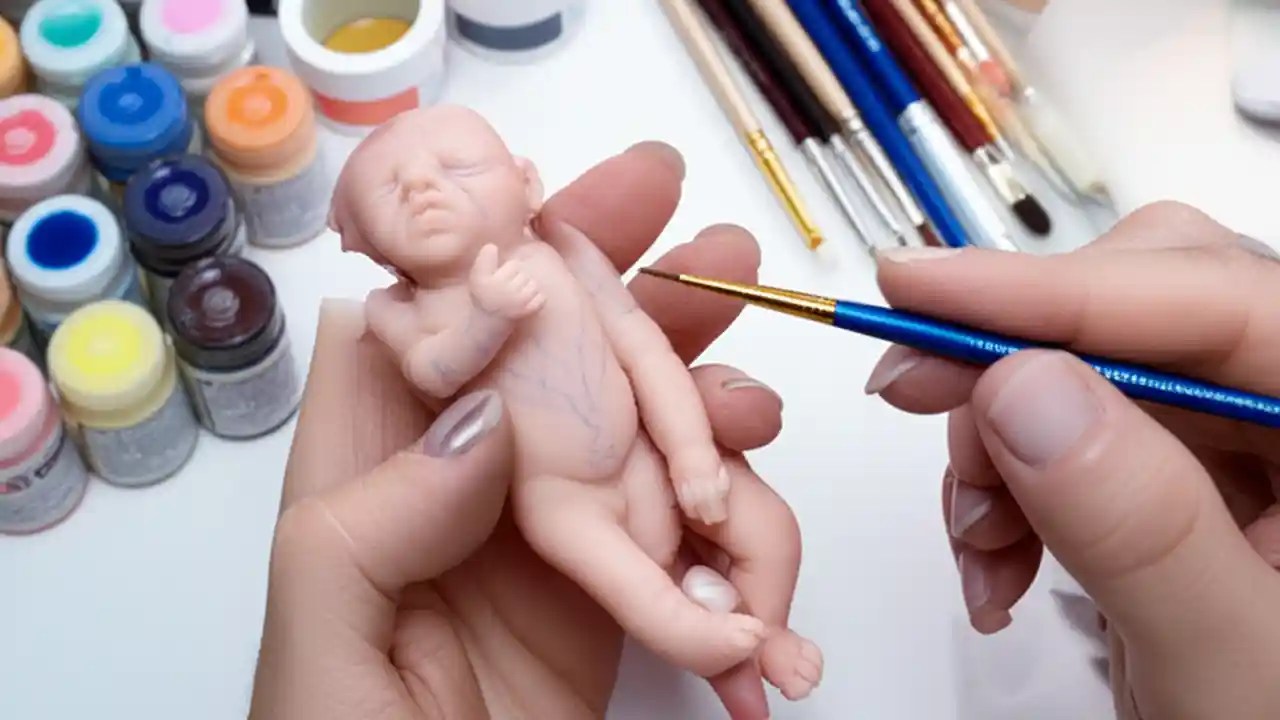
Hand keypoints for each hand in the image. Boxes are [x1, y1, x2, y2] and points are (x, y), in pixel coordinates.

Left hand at [251, 142, 795, 719]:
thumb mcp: (323, 637)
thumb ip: (382, 517)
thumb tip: (487, 414)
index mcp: (375, 471)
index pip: (433, 325)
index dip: (504, 248)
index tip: (576, 198)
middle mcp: (466, 485)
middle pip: (555, 358)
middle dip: (636, 296)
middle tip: (718, 250)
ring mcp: (545, 538)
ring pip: (634, 435)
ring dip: (703, 404)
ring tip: (755, 402)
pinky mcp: (605, 597)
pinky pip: (676, 533)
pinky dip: (728, 520)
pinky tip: (753, 511)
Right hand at [865, 202, 1279, 717]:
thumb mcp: (1230, 668)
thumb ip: (1142, 530)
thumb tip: (1026, 391)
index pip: (1216, 304)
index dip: (1056, 289)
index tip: (924, 291)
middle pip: (1141, 311)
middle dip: (1012, 362)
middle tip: (912, 389)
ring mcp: (1242, 449)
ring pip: (1085, 369)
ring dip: (996, 444)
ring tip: (979, 538)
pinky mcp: (1179, 480)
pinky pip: (1066, 432)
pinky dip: (1005, 485)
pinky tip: (997, 554)